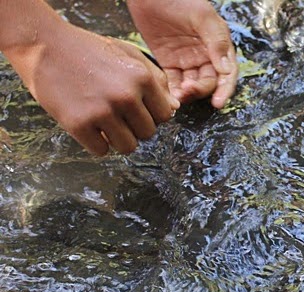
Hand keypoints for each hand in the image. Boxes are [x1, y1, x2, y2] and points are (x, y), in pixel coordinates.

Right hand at [4, 21, 179, 155]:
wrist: (44, 44)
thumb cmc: (89, 50)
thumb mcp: (129, 55)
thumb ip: (156, 80)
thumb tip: (175, 109)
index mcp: (142, 78)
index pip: (165, 115)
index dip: (152, 114)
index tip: (137, 108)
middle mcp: (126, 96)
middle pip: (148, 134)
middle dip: (135, 127)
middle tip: (117, 114)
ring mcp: (102, 112)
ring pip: (128, 147)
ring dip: (118, 139)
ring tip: (105, 122)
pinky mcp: (78, 124)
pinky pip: (101, 151)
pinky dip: (96, 143)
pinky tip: (88, 126)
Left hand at [128, 0, 237, 107]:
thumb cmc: (181, 0)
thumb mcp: (203, 17)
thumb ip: (216, 42)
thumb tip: (226, 70)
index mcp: (218, 46)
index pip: (227, 73)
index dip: (224, 89)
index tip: (218, 102)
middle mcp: (205, 56)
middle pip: (209, 82)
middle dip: (201, 90)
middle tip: (189, 90)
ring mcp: (187, 61)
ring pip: (192, 84)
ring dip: (188, 93)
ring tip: (179, 94)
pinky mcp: (169, 63)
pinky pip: (174, 82)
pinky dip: (174, 91)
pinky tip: (171, 95)